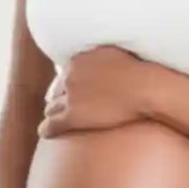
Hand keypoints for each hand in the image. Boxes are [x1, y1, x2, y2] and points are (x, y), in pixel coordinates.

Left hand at [38, 46, 158, 137]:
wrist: (144, 87)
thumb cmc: (138, 71)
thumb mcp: (114, 54)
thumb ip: (100, 56)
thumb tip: (102, 56)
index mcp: (78, 61)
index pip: (64, 76)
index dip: (66, 87)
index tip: (66, 94)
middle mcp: (70, 76)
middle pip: (56, 91)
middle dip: (58, 100)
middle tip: (58, 109)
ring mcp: (70, 96)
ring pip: (52, 108)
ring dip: (53, 114)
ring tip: (52, 121)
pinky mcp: (73, 116)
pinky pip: (53, 124)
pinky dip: (47, 130)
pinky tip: (44, 133)